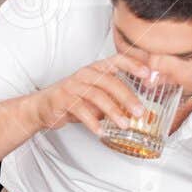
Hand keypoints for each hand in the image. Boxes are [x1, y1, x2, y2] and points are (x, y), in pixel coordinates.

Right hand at [31, 53, 150, 136]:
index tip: (148, 73)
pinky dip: (93, 123)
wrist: (43, 106)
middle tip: (140, 111)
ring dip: (113, 112)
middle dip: (127, 97)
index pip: (117, 60)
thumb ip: (114, 98)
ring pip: (97, 96)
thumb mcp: (96, 94)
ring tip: (124, 124)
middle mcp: (85, 74)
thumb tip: (138, 109)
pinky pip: (81, 111)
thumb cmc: (73, 98)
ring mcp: (73, 86)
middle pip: (110, 82)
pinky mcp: (64, 100)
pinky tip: (102, 131)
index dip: (133, 65)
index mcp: (96, 69)